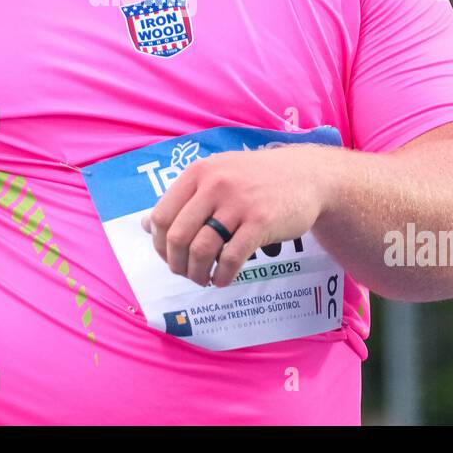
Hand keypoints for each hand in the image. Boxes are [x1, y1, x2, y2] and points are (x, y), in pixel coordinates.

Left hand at [140, 144, 333, 287]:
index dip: (159, 243)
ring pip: (202, 250)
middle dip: (176, 263)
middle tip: (184, 272)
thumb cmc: (256, 179)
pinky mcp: (261, 222)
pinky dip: (222, 275)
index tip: (168, 256)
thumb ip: (182, 198)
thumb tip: (146, 224)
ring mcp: (238, 203)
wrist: (306, 175)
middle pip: (177, 236)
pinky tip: (223, 279)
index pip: (161, 215)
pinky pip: (232, 258)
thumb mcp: (216, 175)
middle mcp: (215, 184)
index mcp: (199, 172)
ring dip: (197, 273)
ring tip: (203, 279)